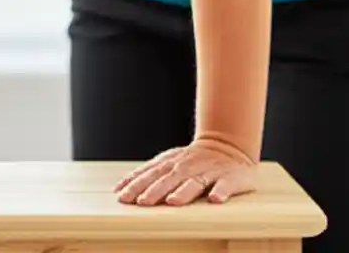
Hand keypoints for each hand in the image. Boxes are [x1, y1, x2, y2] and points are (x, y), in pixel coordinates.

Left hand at [113, 139, 256, 205]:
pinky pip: (226, 185)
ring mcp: (209, 172)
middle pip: (169, 179)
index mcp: (171, 163)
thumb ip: (146, 174)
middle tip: (142, 202)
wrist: (228, 147)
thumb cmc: (192, 160)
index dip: (136, 184)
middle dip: (154, 190)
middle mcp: (188, 167)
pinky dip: (221, 191)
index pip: (150, 174)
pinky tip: (215, 199)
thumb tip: (119, 187)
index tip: (122, 196)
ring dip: (183, 192)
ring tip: (173, 201)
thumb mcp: (168, 162)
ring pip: (195, 182)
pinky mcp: (230, 178)